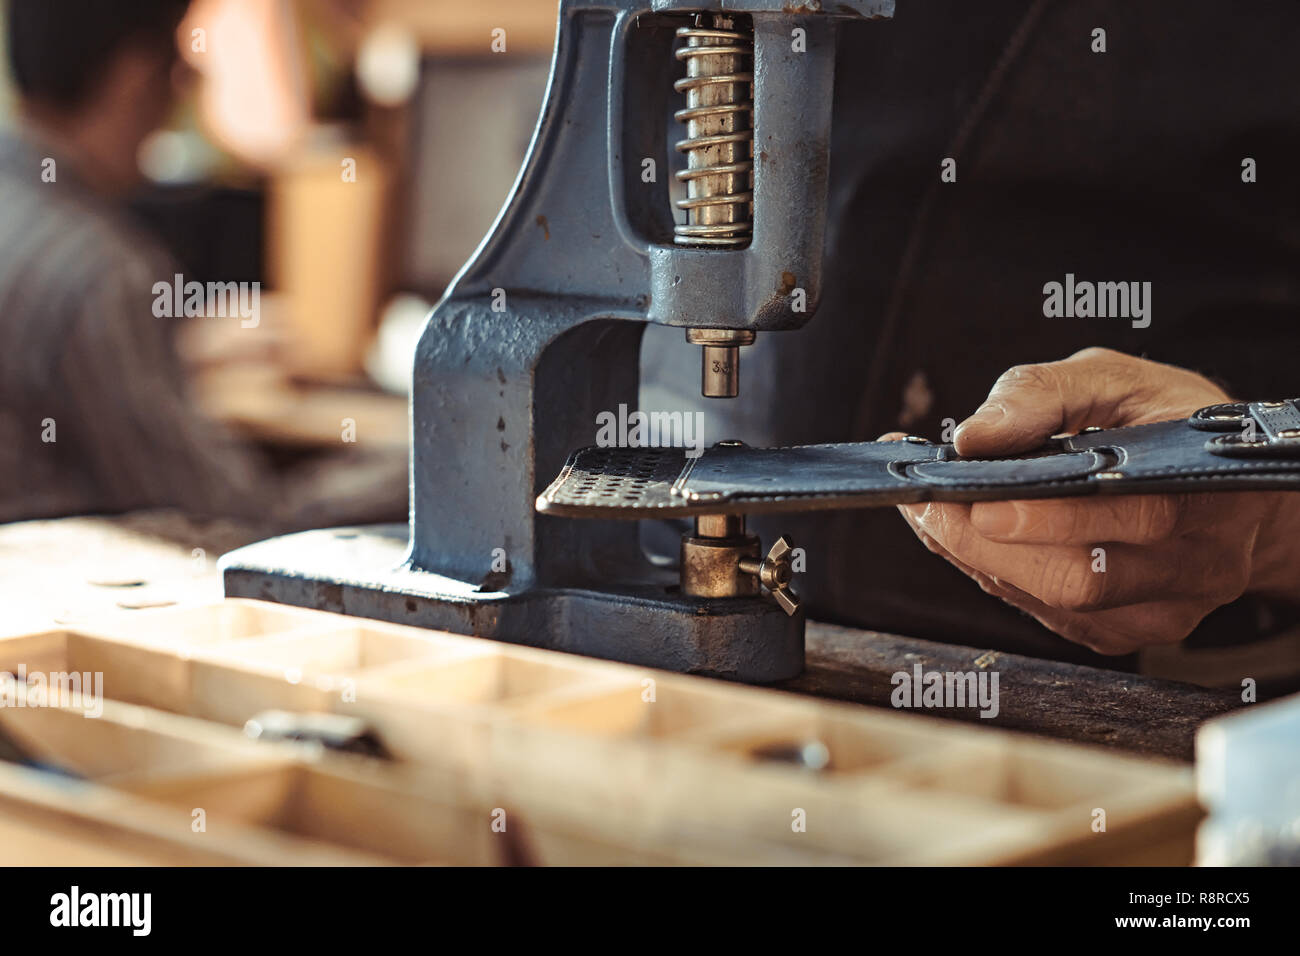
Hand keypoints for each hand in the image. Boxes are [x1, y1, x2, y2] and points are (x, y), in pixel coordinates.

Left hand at [890, 347, 1299, 653]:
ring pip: (1058, 604)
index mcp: (1211, 490)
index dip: (1047, 516)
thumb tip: (971, 437)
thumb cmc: (1161, 420)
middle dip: (987, 544)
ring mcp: (1165, 609)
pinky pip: (1048, 616)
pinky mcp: (1126, 632)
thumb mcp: (1110, 378)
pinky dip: (996, 575)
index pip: (1136, 517)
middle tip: (927, 504)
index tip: (974, 499)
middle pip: (1083, 578)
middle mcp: (1201, 563)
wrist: (1213, 481)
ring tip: (933, 511)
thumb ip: (1040, 395)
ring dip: (980, 560)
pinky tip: (970, 537)